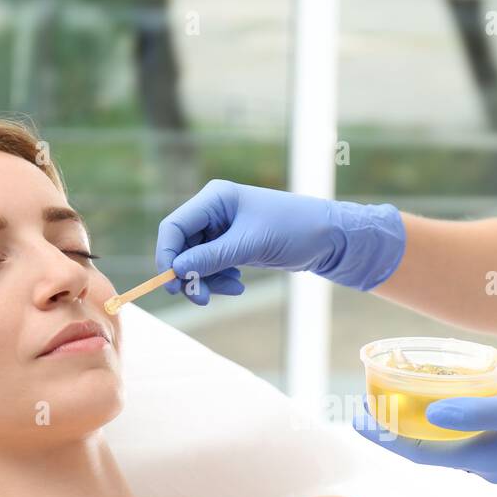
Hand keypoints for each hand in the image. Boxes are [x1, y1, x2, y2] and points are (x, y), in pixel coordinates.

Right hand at [155, 180, 404, 303]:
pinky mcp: (234, 245)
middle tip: (202, 299)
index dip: (167, 255)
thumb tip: (177, 270)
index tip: (173, 284)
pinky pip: (213, 266)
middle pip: (182, 246)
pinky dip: (220, 279)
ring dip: (208, 280)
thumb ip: (211, 257)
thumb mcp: (250, 245)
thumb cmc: (294, 230)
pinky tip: (239, 285)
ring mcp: (223, 229)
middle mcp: (215, 211)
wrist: (330, 238)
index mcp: (215, 198)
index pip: (174, 226)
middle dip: (190, 274)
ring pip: (196, 260)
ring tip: (234, 289)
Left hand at [351, 386, 496, 489]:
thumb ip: (475, 414)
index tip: (357, 421)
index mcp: (483, 463)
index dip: (387, 438)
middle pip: (429, 451)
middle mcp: (486, 467)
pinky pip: (466, 435)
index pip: (422, 454)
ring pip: (447, 444)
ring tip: (391, 402)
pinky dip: (446, 421)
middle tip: (363, 408)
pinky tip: (438, 401)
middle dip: (395, 431)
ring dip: (418, 426)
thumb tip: (428, 416)